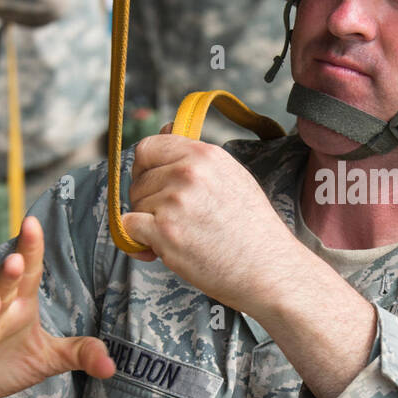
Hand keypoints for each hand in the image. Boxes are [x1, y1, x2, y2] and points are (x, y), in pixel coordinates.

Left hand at [121, 135, 306, 314]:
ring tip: (183, 236)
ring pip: (135, 205)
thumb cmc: (252, 228)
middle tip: (176, 220)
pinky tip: (165, 248)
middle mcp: (188, 172)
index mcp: (205, 154)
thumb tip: (163, 129)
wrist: (268, 268)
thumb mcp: (232, 176)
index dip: (144, 168)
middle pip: (139, 180)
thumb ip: (196, 157)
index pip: (148, 147)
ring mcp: (175, 201)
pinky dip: (140, 241)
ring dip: (149, 223)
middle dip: (148, 201)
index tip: (153, 184)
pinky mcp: (165, 231)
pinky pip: (129, 228)